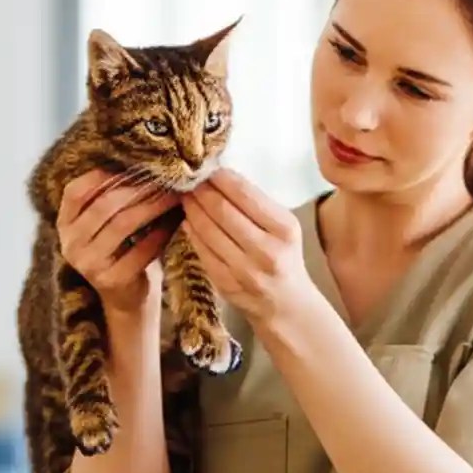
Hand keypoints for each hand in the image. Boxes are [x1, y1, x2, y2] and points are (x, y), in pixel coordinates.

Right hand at [57, 169, 179, 313]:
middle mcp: (70, 244)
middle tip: (165, 178)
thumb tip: (144, 162)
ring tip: (173, 195)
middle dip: (138, 187)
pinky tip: (176, 221)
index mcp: (65, 224)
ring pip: (123, 224)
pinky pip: (141, 249)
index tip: (133, 165)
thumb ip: (113, 197)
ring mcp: (89, 264)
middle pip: (104, 205)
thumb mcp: (107, 224)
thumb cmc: (121, 250)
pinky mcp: (112, 280)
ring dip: (153, 205)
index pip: (75, 191)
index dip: (102, 175)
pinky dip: (161, 232)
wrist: (127, 297)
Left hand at [180, 169, 315, 322]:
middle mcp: (266, 250)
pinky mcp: (226, 284)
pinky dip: (192, 232)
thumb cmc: (285, 257)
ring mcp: (244, 270)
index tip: (208, 168)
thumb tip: (220, 178)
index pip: (244, 194)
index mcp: (283, 229)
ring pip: (207, 231)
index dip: (220, 178)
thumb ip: (257, 205)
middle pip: (222, 210)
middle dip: (201, 191)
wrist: (286, 305)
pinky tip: (188, 220)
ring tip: (185, 197)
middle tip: (189, 180)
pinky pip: (202, 251)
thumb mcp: (284, 227)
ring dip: (192, 209)